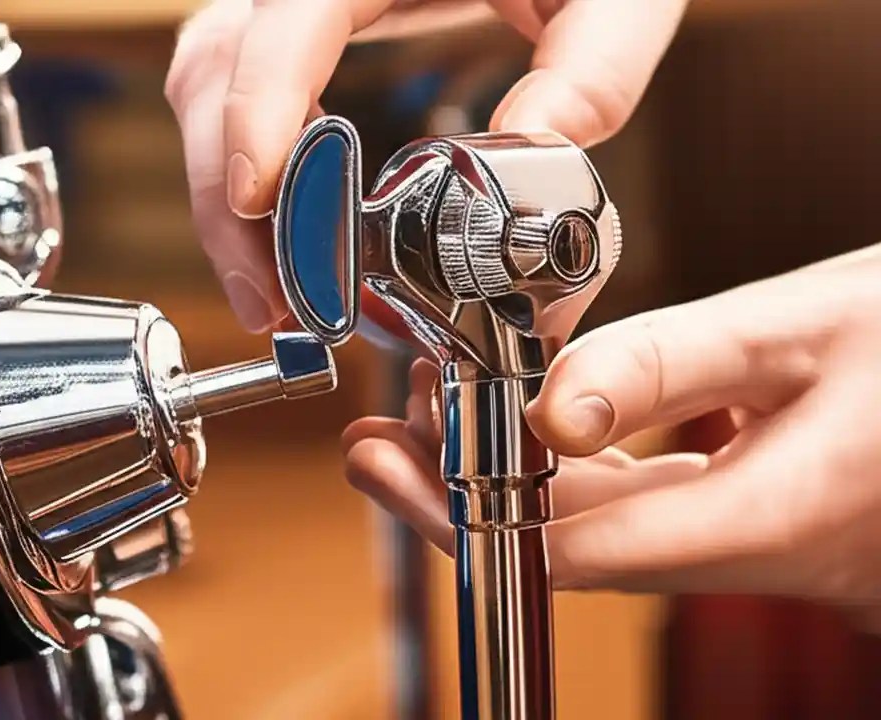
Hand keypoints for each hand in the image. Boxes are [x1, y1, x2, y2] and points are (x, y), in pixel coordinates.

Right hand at [165, 0, 689, 331]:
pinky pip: (240, 101)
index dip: (258, 108)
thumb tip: (524, 162)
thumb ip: (590, 72)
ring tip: (276, 299)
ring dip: (228, 202)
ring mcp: (297, 3)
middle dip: (226, 195)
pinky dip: (254, 181)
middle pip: (216, 67)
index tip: (258, 199)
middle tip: (273, 299)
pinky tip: (292, 246)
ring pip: (209, 91)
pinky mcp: (300, 33)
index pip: (284, 19)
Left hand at [343, 245, 880, 630]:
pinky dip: (593, 477)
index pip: (580, 553)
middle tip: (391, 442)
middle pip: (581, 549)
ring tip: (439, 424)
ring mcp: (778, 556)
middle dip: (472, 496)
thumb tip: (546, 405)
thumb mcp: (807, 324)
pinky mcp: (780, 533)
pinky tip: (545, 430)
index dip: (472, 513)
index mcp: (782, 515)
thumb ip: (672, 363)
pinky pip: (666, 514)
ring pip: (620, 532)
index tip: (401, 460)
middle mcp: (775, 558)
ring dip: (524, 482)